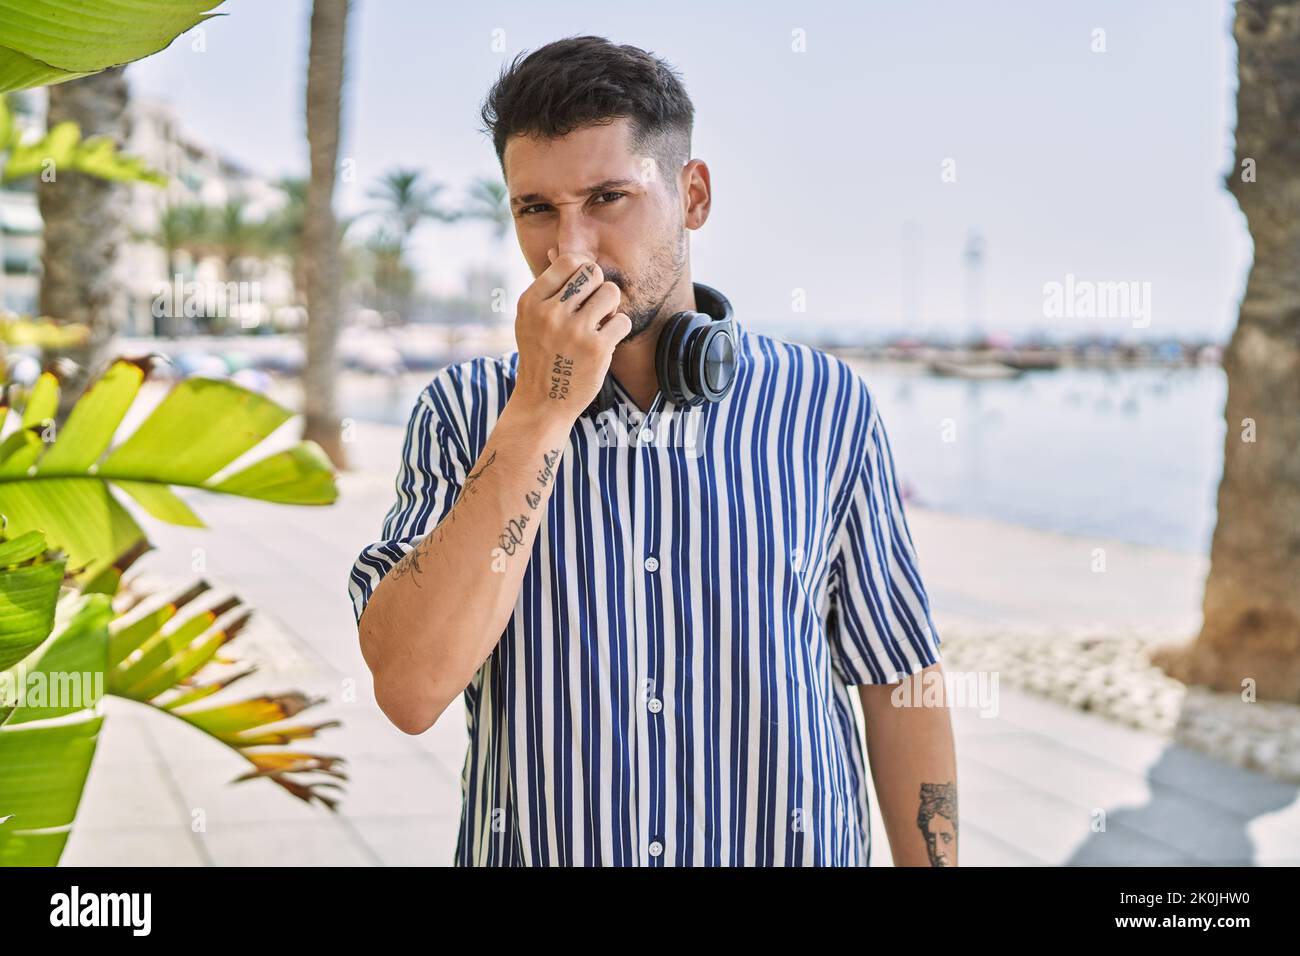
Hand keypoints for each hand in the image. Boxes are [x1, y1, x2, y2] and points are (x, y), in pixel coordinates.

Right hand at [512, 248, 631, 424]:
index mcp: (531, 302)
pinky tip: (605, 341)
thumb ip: (546, 289)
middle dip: (598, 288)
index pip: (568, 262)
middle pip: (592, 273)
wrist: (542, 402)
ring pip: (611, 293)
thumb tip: (557, 248)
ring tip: (600, 323)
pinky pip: (622, 320)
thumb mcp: (529, 320)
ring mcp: (573, 330)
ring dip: (611, 307)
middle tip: (594, 307)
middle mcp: (550, 313)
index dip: (583, 270)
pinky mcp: (596, 348)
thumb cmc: (540, 356)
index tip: (584, 287)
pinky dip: (618, 330)